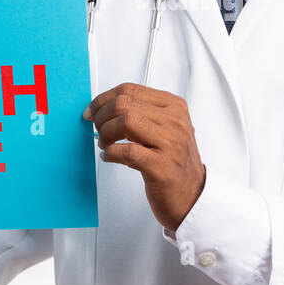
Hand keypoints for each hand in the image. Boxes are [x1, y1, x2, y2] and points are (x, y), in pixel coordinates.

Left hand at [85, 82, 205, 231]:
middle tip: (98, 130)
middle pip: (124, 104)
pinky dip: (111, 153)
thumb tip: (104, 107)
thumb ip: (141, 114)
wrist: (191, 195)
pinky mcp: (162, 166)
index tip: (92, 111)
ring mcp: (171, 143)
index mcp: (174, 106)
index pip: (130, 89)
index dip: (103, 99)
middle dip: (101, 116)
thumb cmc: (173, 161)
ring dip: (106, 133)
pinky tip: (109, 156)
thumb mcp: (164, 129)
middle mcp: (175, 121)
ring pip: (126, 122)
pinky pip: (127, 151)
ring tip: (105, 144)